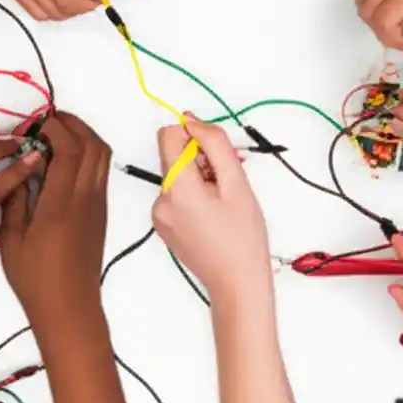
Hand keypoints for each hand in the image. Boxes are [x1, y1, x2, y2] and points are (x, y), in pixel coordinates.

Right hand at [0, 112, 110, 324]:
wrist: (70, 307)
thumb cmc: (35, 278)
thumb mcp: (12, 239)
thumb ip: (14, 199)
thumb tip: (18, 168)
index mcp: (62, 204)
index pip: (70, 150)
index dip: (55, 128)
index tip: (32, 126)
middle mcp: (86, 199)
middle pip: (93, 144)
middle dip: (71, 124)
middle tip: (45, 123)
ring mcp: (97, 204)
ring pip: (102, 156)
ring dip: (83, 136)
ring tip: (54, 137)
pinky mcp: (100, 212)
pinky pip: (100, 171)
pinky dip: (86, 154)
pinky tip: (62, 162)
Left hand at [151, 119, 270, 301]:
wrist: (237, 282)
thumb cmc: (242, 239)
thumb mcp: (236, 182)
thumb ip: (214, 144)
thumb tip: (193, 121)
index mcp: (177, 189)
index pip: (168, 136)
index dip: (194, 135)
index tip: (215, 150)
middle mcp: (161, 200)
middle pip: (174, 155)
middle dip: (203, 159)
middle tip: (228, 178)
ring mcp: (159, 214)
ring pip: (178, 174)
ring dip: (202, 176)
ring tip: (224, 199)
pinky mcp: (164, 224)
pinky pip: (177, 193)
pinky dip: (196, 193)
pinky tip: (215, 210)